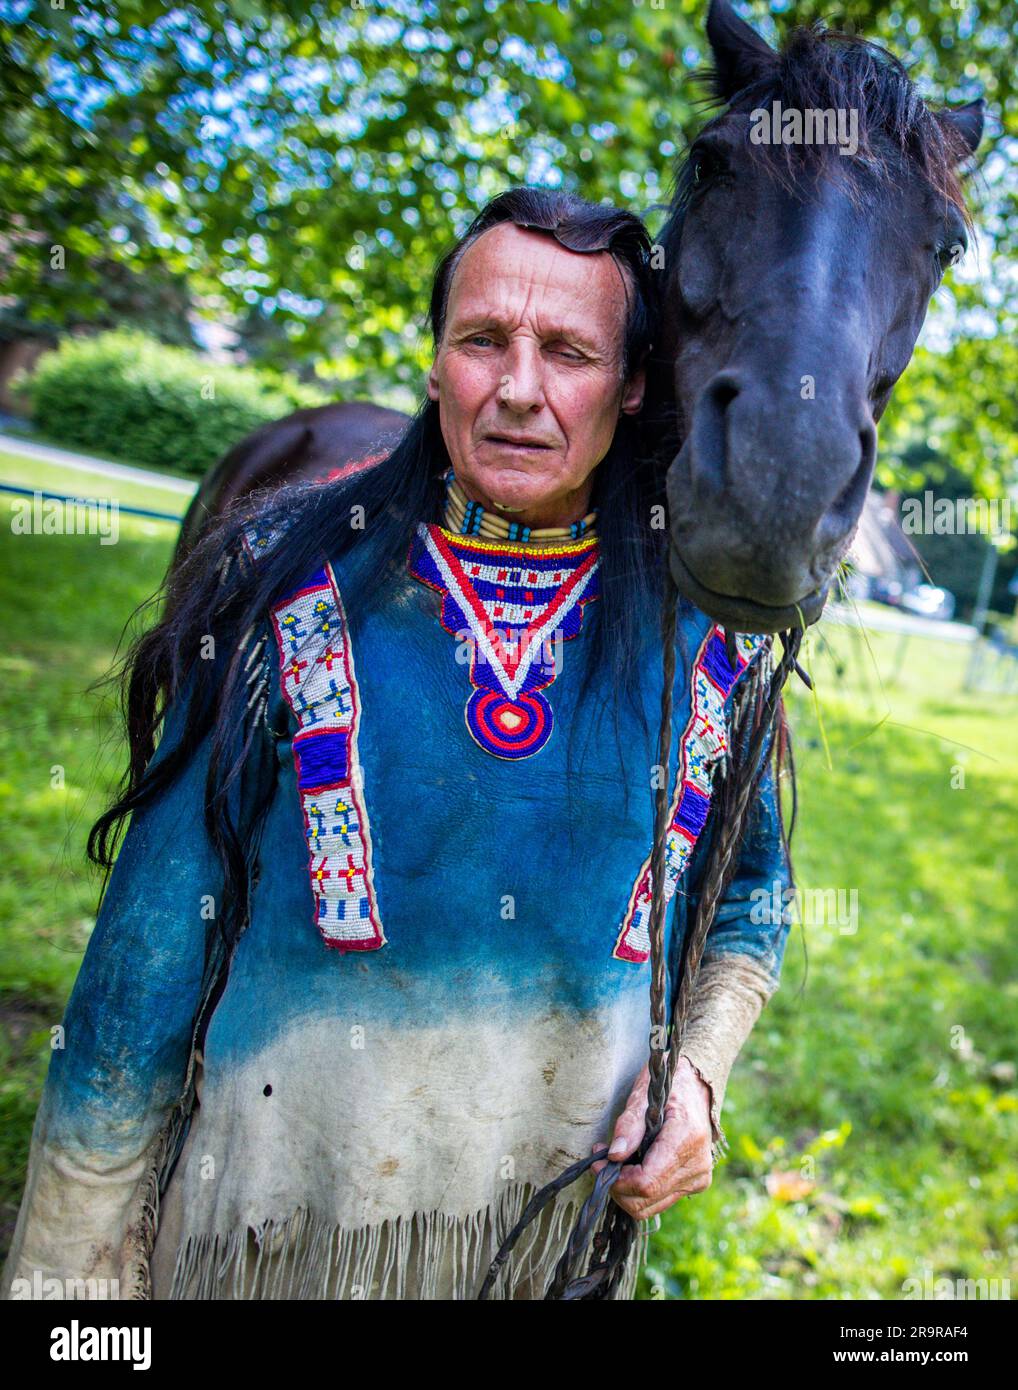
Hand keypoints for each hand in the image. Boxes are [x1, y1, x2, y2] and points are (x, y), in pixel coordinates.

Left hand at [590, 1057, 713, 1219]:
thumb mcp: (644, 1095)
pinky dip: (640, 1190)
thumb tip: (613, 1155)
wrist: (698, 1087)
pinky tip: (633, 1166)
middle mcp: (696, 1166)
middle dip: (617, 1186)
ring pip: (650, 1207)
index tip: (599, 1162)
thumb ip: (629, 1124)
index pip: (646, 1182)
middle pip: (646, 1200)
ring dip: (626, 1190)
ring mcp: (698, 1178)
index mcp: (686, 1140)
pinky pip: (659, 1201)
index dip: (617, 1179)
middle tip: (602, 1161)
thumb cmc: (670, 1085)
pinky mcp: (695, 1184)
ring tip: (616, 1162)